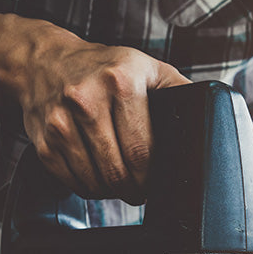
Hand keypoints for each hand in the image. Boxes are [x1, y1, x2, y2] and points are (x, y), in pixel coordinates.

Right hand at [18, 29, 190, 202]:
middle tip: (140, 189)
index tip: (155, 182)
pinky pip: (71, 181)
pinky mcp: (43, 141)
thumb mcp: (146, 67)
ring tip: (119, 182)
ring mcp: (60, 121)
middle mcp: (87, 99)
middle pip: (118, 171)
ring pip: (95, 181)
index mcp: (121, 81)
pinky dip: (87, 188)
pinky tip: (96, 176)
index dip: (152, 176)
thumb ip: (179, 89)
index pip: (142, 150)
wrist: (43, 61)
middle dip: (134, 189)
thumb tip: (209, 113)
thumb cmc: (103, 67)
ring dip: (111, 191)